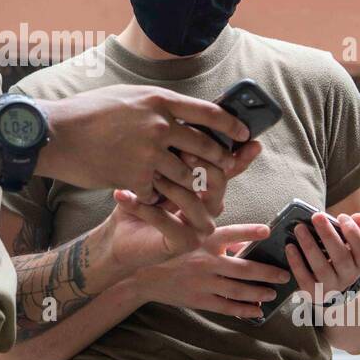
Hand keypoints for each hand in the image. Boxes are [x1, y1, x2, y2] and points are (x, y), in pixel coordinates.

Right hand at [36, 85, 248, 200]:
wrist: (56, 134)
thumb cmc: (86, 112)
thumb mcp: (126, 96)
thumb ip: (153, 105)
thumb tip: (176, 112)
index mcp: (159, 101)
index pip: (207, 113)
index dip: (230, 125)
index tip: (243, 134)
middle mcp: (160, 125)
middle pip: (203, 148)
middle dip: (220, 162)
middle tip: (228, 170)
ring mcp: (149, 152)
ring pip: (185, 177)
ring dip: (193, 191)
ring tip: (201, 202)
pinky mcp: (136, 177)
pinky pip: (156, 193)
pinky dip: (156, 201)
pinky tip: (156, 205)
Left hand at [108, 140, 263, 266]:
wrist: (116, 234)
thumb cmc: (137, 195)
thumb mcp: (156, 167)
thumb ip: (175, 149)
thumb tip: (183, 116)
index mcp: (208, 188)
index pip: (229, 168)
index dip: (238, 155)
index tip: (243, 139)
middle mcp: (211, 208)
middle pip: (217, 180)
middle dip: (195, 164)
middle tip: (177, 151)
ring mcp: (201, 228)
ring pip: (192, 200)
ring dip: (166, 185)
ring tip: (144, 175)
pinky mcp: (184, 243)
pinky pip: (168, 221)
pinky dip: (143, 208)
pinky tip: (123, 196)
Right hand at [132, 224, 287, 319]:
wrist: (139, 276)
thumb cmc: (162, 249)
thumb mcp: (181, 231)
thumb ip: (206, 229)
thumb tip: (232, 229)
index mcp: (202, 240)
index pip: (231, 234)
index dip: (250, 232)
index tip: (269, 231)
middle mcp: (205, 261)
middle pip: (243, 269)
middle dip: (267, 272)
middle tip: (284, 274)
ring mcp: (203, 283)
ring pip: (238, 290)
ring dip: (259, 292)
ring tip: (273, 294)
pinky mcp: (198, 300)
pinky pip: (226, 307)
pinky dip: (243, 310)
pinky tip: (256, 310)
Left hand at [284, 211, 359, 303]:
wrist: (331, 287)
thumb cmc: (339, 257)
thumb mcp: (350, 245)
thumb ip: (355, 230)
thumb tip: (358, 217)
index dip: (354, 233)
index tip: (341, 217)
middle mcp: (349, 277)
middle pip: (341, 257)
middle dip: (328, 235)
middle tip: (316, 216)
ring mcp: (331, 286)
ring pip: (321, 267)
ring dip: (309, 246)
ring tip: (299, 228)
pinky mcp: (314, 293)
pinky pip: (304, 278)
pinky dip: (296, 262)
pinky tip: (290, 247)